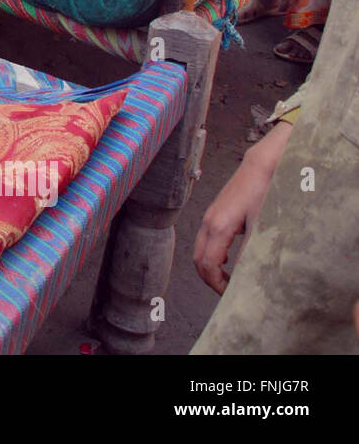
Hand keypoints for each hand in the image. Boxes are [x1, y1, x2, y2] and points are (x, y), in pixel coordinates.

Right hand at [192, 121, 290, 293]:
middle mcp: (208, 222)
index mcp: (218, 228)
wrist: (262, 165)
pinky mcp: (216, 212)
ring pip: (201, 248)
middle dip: (210, 278)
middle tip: (229, 290)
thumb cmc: (264, 192)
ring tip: (230, 276)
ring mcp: (210, 216)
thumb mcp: (261, 226)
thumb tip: (244, 275)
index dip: (216, 284)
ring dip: (211, 265)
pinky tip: (229, 255)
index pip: (207, 265)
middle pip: (198, 259)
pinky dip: (213, 253)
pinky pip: (207, 238)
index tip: (231, 294)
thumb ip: (250, 252)